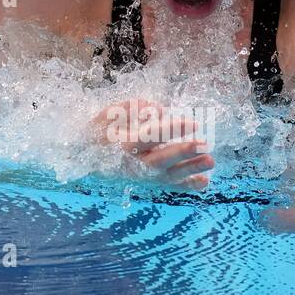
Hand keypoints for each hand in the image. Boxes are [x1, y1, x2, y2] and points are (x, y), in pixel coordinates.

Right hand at [91, 99, 213, 190]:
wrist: (84, 160)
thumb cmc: (99, 132)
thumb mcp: (107, 115)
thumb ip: (131, 108)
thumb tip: (158, 110)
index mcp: (122, 145)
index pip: (149, 137)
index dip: (171, 129)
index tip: (192, 122)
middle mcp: (132, 164)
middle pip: (160, 160)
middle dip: (182, 152)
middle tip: (204, 144)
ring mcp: (141, 177)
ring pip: (168, 176)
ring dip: (190, 169)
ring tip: (211, 161)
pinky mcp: (148, 183)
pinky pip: (169, 187)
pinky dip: (186, 187)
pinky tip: (205, 182)